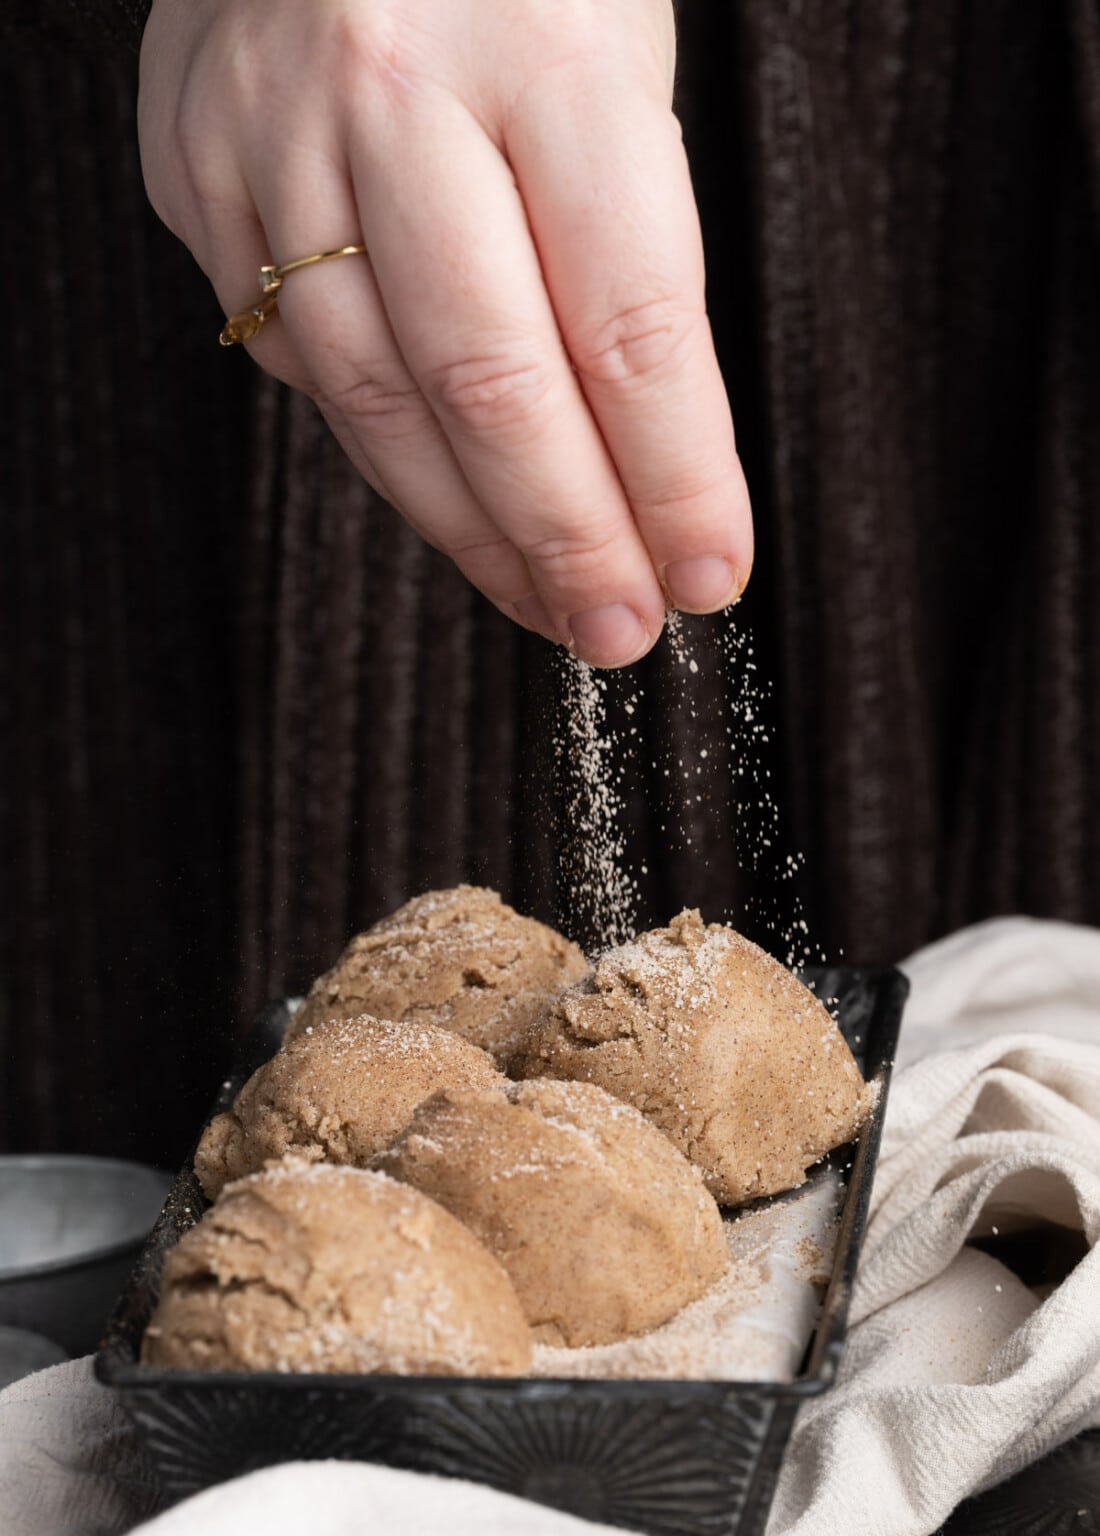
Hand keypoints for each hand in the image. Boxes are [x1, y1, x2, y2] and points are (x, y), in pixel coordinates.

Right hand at [138, 0, 751, 666]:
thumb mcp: (621, 72)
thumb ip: (628, 263)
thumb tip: (648, 472)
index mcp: (543, 46)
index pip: (628, 321)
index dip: (675, 477)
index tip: (709, 571)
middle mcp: (391, 87)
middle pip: (487, 382)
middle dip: (566, 539)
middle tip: (618, 627)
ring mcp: (271, 130)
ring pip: (373, 396)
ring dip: (470, 529)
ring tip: (544, 600)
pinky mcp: (196, 167)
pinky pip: (296, 357)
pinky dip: (385, 447)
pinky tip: (448, 494)